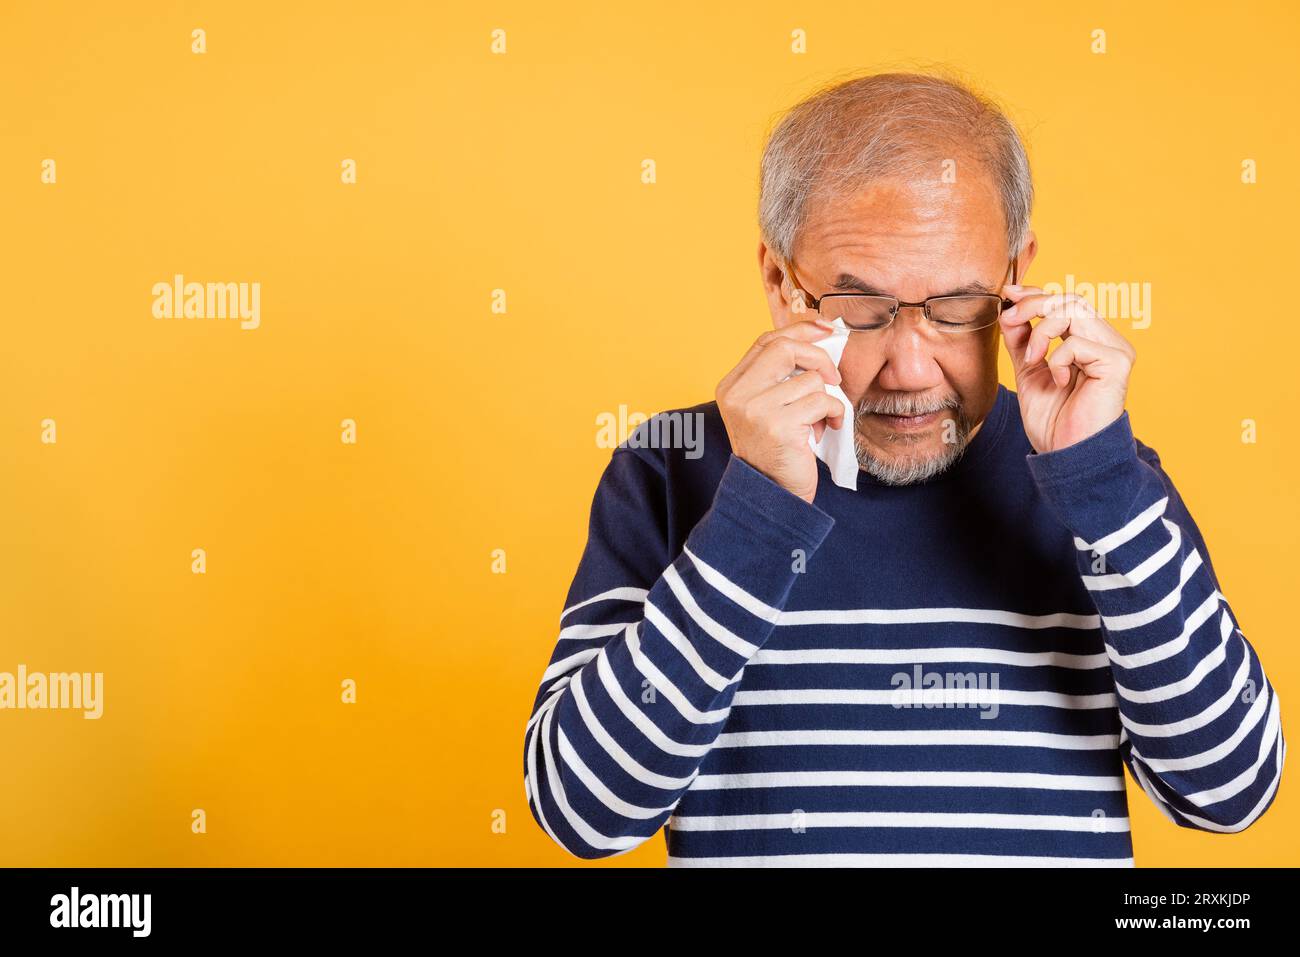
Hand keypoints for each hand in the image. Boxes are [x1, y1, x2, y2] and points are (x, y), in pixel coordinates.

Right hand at [716, 319, 845, 503]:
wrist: (772, 495)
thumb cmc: (777, 450)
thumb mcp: (769, 407)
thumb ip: (781, 376)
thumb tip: (820, 335)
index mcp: (731, 386)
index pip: (766, 341)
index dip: (799, 329)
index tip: (826, 329)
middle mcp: (737, 395)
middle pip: (785, 348)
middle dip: (818, 357)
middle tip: (833, 377)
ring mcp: (755, 410)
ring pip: (809, 379)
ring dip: (826, 399)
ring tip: (819, 420)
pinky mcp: (778, 426)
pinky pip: (822, 401)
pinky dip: (834, 413)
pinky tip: (827, 429)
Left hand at [998, 284, 1135, 453]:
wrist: (1068, 455)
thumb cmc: (1054, 421)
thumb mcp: (1029, 373)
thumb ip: (1023, 342)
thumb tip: (1010, 310)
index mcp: (1088, 341)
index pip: (1065, 302)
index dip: (1036, 293)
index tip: (1008, 294)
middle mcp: (1105, 341)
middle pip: (1070, 299)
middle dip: (1033, 304)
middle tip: (1009, 319)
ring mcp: (1115, 350)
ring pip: (1074, 311)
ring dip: (1041, 330)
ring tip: (1032, 357)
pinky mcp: (1117, 363)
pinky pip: (1078, 342)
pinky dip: (1058, 359)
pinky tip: (1059, 381)